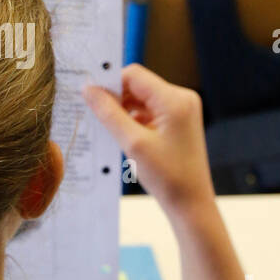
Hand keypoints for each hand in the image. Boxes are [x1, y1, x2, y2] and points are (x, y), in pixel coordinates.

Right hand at [82, 64, 215, 220]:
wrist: (191, 205)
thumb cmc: (167, 177)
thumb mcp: (133, 143)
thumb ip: (109, 113)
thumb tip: (88, 89)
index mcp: (175, 99)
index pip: (134, 75)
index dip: (110, 83)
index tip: (89, 98)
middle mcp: (182, 99)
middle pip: (138, 85)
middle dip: (116, 98)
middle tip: (96, 117)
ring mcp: (182, 110)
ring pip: (142, 99)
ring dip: (124, 111)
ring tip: (110, 131)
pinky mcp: (178, 122)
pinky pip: (150, 111)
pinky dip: (134, 120)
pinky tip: (124, 137)